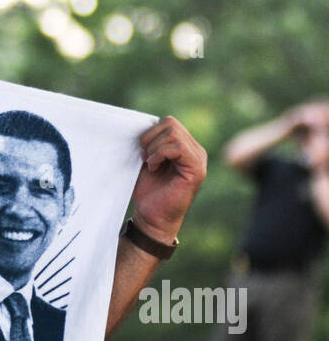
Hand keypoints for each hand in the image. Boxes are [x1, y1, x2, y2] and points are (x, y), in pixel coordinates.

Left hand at [132, 116, 206, 242]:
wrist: (152, 217)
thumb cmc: (149, 191)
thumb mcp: (147, 160)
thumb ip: (151, 142)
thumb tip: (144, 123)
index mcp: (185, 147)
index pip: (168, 122)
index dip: (150, 133)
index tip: (142, 152)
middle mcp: (196, 151)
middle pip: (171, 123)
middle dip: (150, 138)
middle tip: (145, 158)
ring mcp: (199, 159)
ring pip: (174, 133)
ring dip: (154, 148)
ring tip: (151, 164)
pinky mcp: (197, 169)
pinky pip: (178, 147)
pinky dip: (160, 154)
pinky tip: (154, 167)